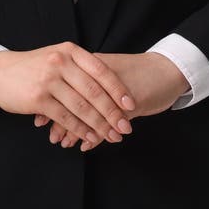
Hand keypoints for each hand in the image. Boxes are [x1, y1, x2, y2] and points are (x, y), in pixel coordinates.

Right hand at [0, 42, 136, 147]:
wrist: (0, 72)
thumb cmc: (33, 66)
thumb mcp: (57, 56)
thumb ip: (79, 67)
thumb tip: (110, 88)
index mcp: (70, 51)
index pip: (101, 70)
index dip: (117, 89)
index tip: (130, 105)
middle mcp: (60, 62)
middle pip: (94, 91)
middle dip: (112, 112)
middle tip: (125, 127)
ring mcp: (49, 80)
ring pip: (81, 106)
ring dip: (99, 125)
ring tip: (112, 136)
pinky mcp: (38, 98)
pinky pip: (65, 117)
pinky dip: (80, 130)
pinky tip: (89, 137)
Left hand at [34, 52, 189, 150]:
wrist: (168, 69)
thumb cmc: (139, 72)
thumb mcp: (113, 74)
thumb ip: (93, 83)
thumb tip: (69, 95)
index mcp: (94, 64)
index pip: (67, 84)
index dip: (53, 102)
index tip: (40, 118)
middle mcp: (100, 75)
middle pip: (73, 99)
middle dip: (60, 120)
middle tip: (51, 136)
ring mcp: (112, 90)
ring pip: (87, 111)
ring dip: (74, 130)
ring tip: (63, 143)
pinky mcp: (127, 104)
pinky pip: (106, 122)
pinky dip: (94, 135)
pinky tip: (86, 144)